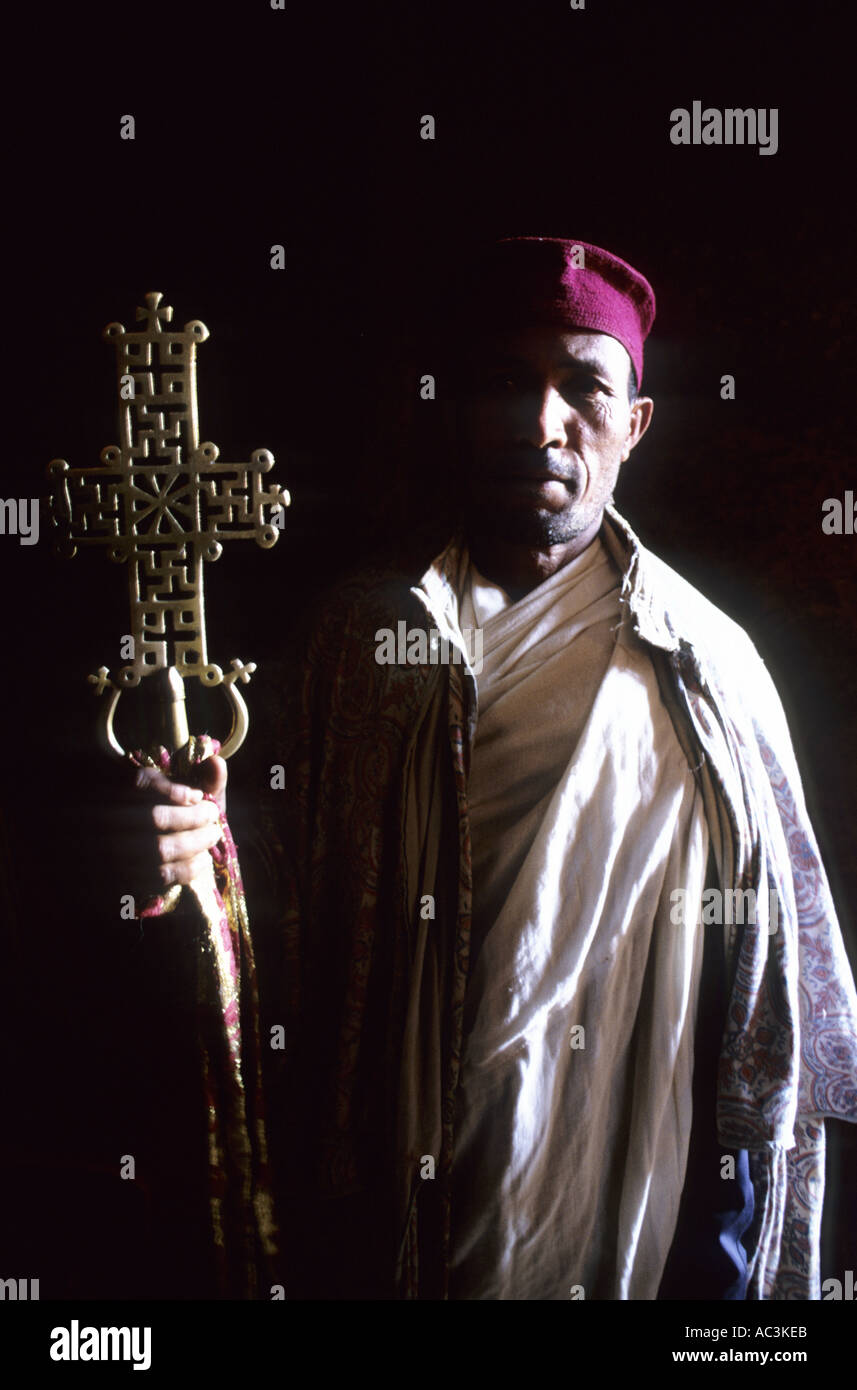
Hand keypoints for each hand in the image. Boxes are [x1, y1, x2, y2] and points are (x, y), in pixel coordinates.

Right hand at [127, 755, 227, 898]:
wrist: (147, 864)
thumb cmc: (171, 818)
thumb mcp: (184, 795)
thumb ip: (200, 778)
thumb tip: (217, 762)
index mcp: (120, 790)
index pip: (139, 782)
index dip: (172, 789)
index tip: (197, 795)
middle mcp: (111, 820)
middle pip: (155, 817)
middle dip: (193, 817)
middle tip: (213, 814)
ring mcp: (115, 853)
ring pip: (160, 848)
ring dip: (196, 842)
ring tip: (213, 834)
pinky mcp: (126, 881)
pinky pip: (162, 876)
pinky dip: (190, 867)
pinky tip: (203, 859)